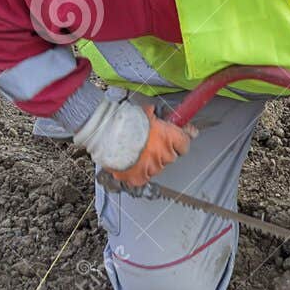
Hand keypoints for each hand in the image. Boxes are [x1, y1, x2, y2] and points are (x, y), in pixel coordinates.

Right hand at [74, 96, 191, 186]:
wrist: (104, 130)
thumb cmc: (123, 118)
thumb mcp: (147, 111)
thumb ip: (161, 119)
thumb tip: (165, 119)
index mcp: (170, 137)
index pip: (185, 144)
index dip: (180, 139)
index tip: (179, 136)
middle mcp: (164, 154)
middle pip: (171, 156)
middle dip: (163, 149)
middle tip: (149, 141)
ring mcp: (152, 167)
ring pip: (157, 166)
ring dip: (150, 160)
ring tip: (135, 150)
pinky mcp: (138, 177)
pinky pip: (143, 177)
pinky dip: (138, 171)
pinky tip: (130, 162)